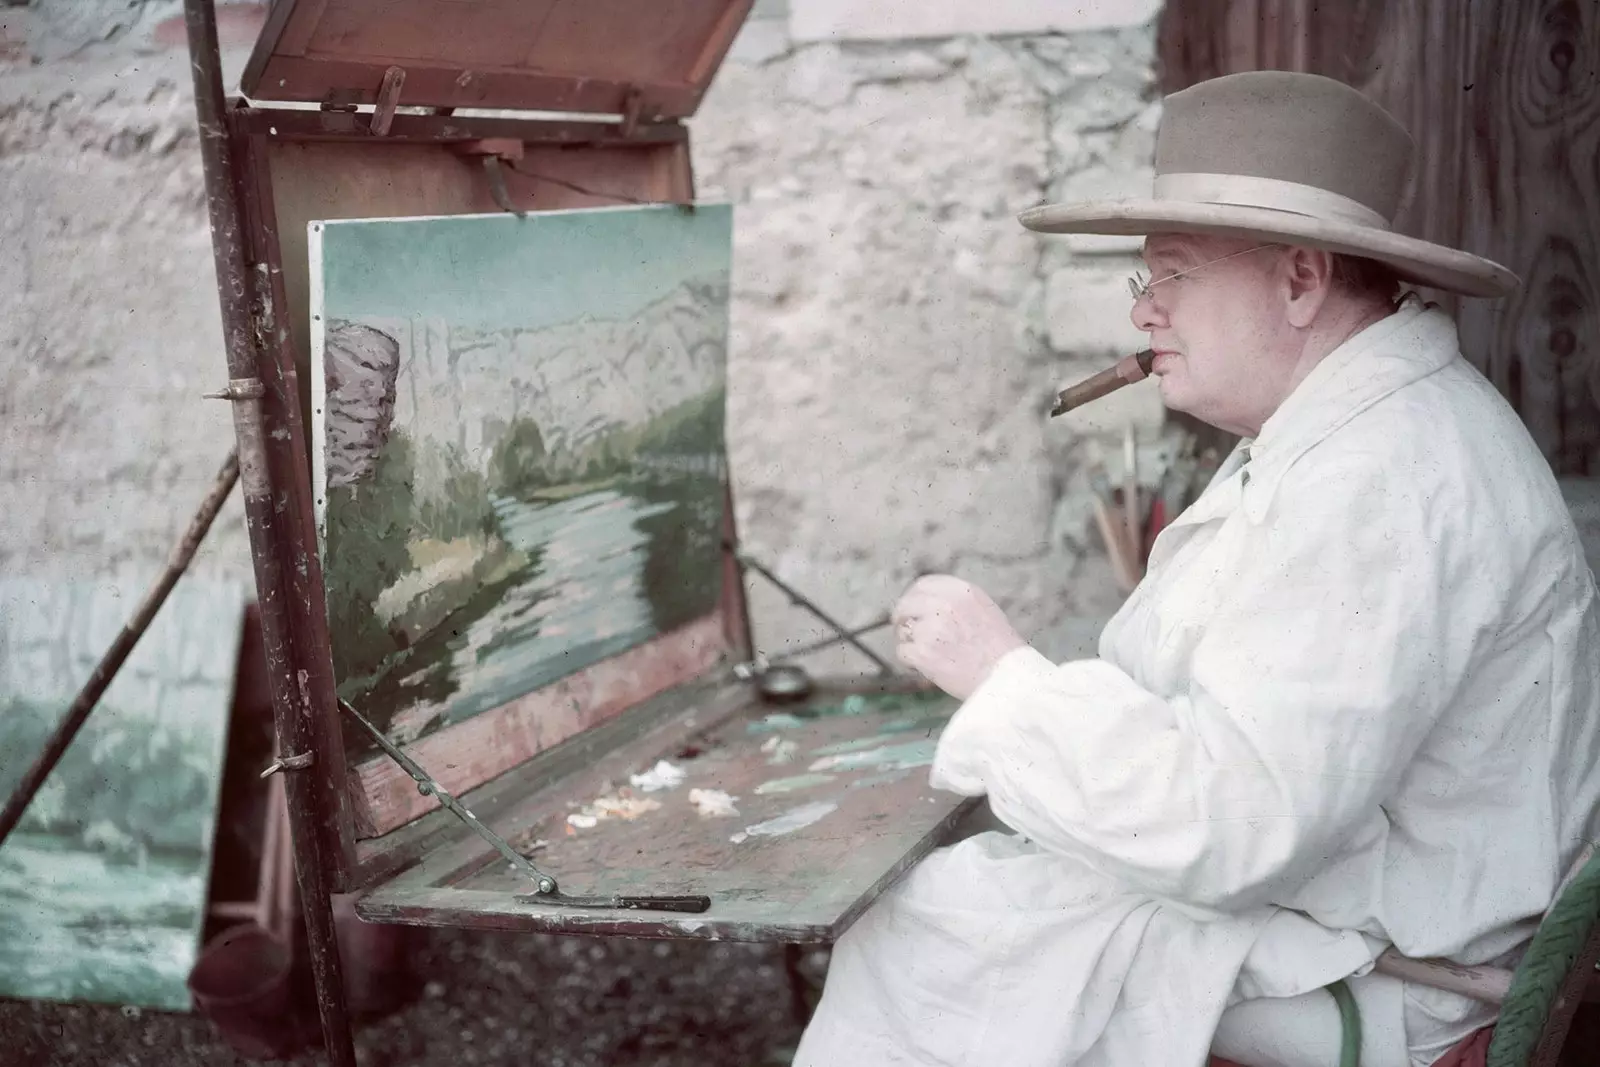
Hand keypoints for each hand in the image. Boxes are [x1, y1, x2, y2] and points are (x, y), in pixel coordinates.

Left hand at [892, 574, 1025, 700]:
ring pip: (903, 632)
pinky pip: (903, 653)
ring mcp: (932, 628)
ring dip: (911, 644)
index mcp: (962, 592)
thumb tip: (925, 602)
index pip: (923, 585)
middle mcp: (944, 605)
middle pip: (906, 605)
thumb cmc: (999, 650)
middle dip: (902, 618)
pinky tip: (926, 668)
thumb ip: (957, 602)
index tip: (909, 608)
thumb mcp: (984, 611)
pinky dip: (910, 663)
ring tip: (930, 657)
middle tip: (904, 631)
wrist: (1007, 679)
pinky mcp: (923, 652)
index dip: (912, 597)